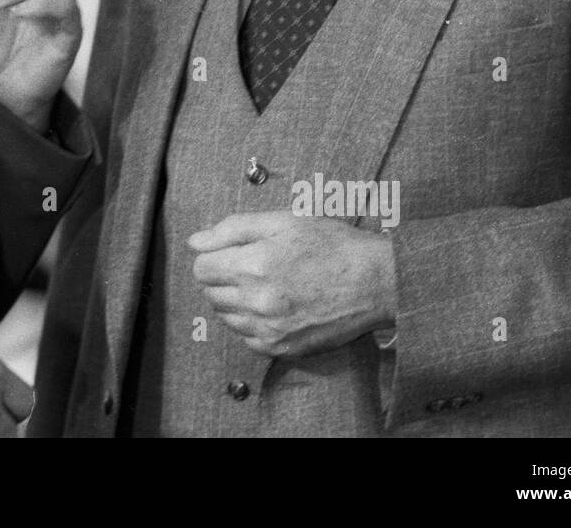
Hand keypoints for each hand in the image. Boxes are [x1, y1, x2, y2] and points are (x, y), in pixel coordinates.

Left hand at [189, 212, 394, 358]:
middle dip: (223, 278)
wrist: (375, 281)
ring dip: (236, 301)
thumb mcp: (282, 221)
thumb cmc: (332, 245)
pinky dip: (253, 324)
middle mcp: (257, 302)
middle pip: (210, 294)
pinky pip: (247, 338)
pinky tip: (275, 306)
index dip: (212, 257)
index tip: (230, 253)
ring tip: (267, 285)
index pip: (201, 269)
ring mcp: (269, 330)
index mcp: (254, 265)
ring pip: (226, 317)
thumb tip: (195, 242)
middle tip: (253, 266)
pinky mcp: (282, 349)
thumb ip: (232, 229)